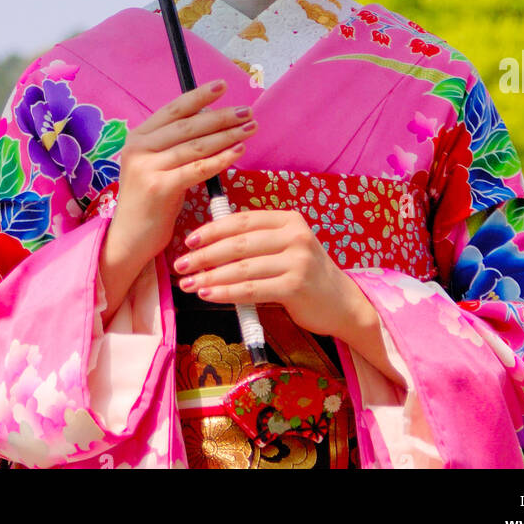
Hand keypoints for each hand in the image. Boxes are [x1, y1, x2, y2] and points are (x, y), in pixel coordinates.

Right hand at [103, 79, 256, 275]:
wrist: (130, 238)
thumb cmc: (152, 201)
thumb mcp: (157, 165)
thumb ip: (175, 144)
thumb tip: (212, 118)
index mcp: (138, 137)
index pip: (173, 110)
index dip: (198, 96)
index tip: (222, 86)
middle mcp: (139, 148)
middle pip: (188, 125)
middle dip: (221, 116)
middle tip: (247, 111)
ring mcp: (147, 167)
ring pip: (195, 146)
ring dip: (227, 135)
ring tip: (250, 128)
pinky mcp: (159, 188)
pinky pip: (197, 168)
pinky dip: (221, 158)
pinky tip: (239, 151)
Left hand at [171, 208, 368, 340]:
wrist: (342, 304)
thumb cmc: (306, 276)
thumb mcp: (287, 248)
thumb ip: (258, 241)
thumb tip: (211, 242)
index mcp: (288, 220)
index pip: (242, 221)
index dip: (212, 230)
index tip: (189, 240)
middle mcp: (295, 235)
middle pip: (239, 243)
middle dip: (205, 255)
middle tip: (181, 265)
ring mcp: (297, 260)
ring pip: (242, 267)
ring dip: (210, 276)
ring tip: (188, 284)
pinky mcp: (295, 286)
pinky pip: (251, 289)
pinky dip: (226, 292)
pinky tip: (208, 294)